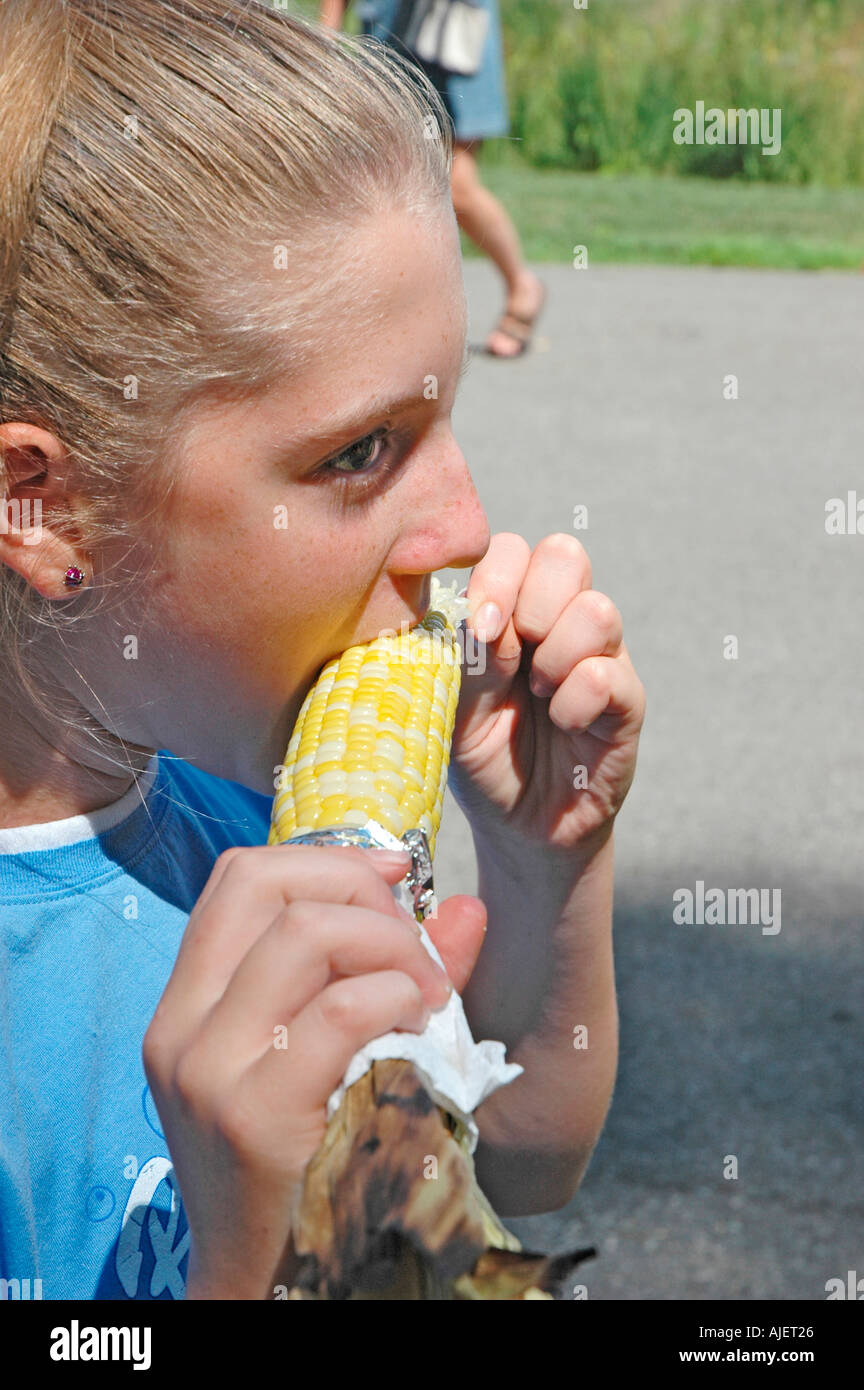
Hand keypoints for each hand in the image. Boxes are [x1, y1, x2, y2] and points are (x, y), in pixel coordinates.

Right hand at [142, 844, 485, 1298]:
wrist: (273, 1289)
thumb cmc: (310, 1167)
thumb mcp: (331, 1060)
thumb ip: (393, 976)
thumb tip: (466, 907)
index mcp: (189, 1007)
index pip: (238, 880)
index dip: (325, 859)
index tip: (393, 875)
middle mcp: (182, 1028)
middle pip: (266, 886)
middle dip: (361, 892)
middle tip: (416, 947)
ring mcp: (209, 1070)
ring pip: (306, 933)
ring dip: (391, 944)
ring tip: (428, 993)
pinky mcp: (253, 1116)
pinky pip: (343, 1009)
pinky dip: (397, 995)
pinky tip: (420, 1023)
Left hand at [450, 532, 645, 861]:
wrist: (519, 823)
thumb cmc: (483, 754)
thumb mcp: (456, 703)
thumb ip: (470, 656)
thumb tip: (490, 621)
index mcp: (513, 609)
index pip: (514, 549)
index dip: (497, 578)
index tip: (479, 629)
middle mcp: (560, 621)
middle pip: (566, 554)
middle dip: (530, 604)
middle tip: (512, 659)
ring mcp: (600, 655)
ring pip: (597, 609)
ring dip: (555, 656)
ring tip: (539, 696)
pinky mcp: (627, 699)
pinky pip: (609, 673)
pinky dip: (577, 701)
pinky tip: (563, 723)